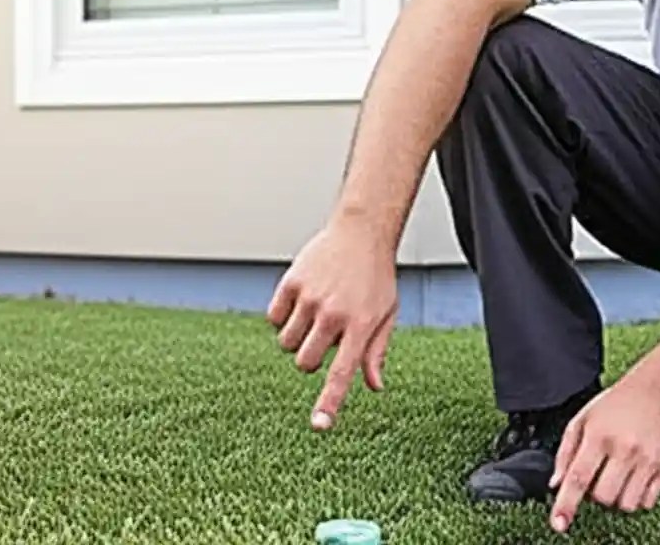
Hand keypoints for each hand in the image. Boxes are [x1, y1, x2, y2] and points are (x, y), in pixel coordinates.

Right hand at [265, 217, 397, 430]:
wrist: (361, 232)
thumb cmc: (376, 277)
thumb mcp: (386, 314)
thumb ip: (376, 352)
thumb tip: (375, 387)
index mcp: (361, 326)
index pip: (342, 374)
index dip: (329, 402)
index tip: (319, 425)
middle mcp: (334, 314)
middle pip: (304, 363)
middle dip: (310, 360)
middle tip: (326, 336)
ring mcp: (310, 297)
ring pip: (286, 344)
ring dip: (297, 338)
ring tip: (316, 314)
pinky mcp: (291, 282)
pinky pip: (273, 318)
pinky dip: (282, 317)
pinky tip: (301, 301)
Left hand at [548, 380, 659, 532]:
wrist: (652, 394)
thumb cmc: (612, 407)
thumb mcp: (581, 421)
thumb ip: (565, 453)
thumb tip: (556, 484)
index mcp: (599, 436)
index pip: (579, 478)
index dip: (566, 504)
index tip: (559, 523)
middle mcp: (625, 449)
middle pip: (603, 497)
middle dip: (594, 495)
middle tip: (597, 476)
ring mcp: (647, 460)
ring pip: (625, 505)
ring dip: (615, 499)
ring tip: (615, 477)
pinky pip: (646, 503)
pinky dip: (635, 498)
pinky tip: (631, 478)